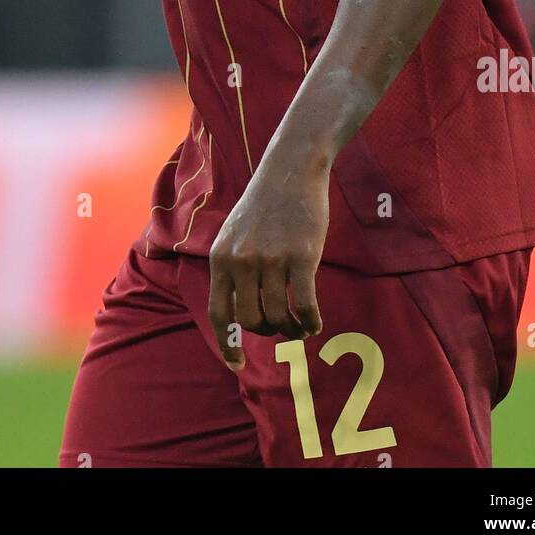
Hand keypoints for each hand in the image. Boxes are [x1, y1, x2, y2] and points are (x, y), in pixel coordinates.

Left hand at [208, 155, 328, 368]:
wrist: (291, 169)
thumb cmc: (264, 203)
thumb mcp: (235, 233)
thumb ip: (233, 267)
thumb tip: (241, 311)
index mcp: (221, 257)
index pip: (220, 312)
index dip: (227, 343)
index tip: (237, 365)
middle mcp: (242, 261)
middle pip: (251, 320)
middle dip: (267, 331)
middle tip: (281, 327)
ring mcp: (272, 259)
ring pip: (279, 316)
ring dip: (292, 329)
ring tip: (301, 328)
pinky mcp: (302, 256)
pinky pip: (305, 304)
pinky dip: (311, 321)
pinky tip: (315, 323)